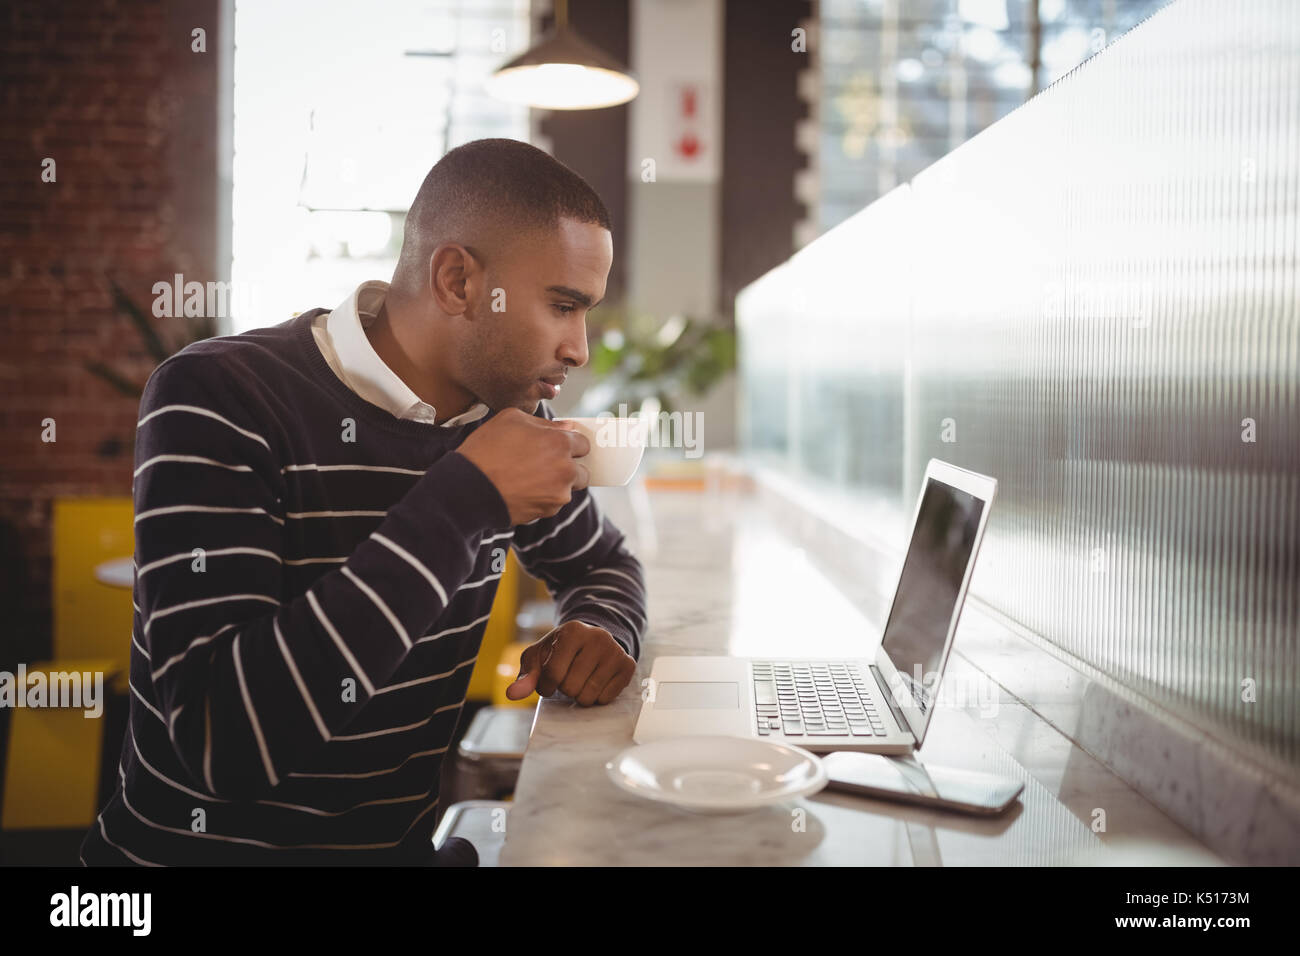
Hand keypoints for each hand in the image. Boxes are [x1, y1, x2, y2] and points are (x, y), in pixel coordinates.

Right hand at [456, 408, 589, 524]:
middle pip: (583, 471)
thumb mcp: (512, 419)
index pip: (584, 444)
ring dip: (557, 484)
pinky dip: (543, 497)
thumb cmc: (487, 448)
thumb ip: (544, 422)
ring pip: (568, 489)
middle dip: (570, 467)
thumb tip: (566, 428)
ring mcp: (558, 494)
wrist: (469, 487)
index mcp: (560, 443)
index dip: (571, 444)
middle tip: (547, 464)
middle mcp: (565, 470)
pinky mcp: (547, 511)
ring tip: (529, 478)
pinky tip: (522, 489)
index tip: (560, 446)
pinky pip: (553, 503)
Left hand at [505, 621, 635, 705]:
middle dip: (565, 689)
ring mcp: (615, 651)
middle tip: (569, 677)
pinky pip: (606, 698)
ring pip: (589, 696)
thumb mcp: (539, 657)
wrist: (592, 641)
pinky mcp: (628, 665)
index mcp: (572, 631)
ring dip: (580, 695)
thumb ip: (525, 676)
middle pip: (571, 687)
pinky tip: (596, 681)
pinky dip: (597, 697)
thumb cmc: (560, 651)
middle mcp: (597, 637)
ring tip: (581, 680)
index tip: (548, 681)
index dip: (546, 685)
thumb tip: (512, 694)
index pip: (552, 674)